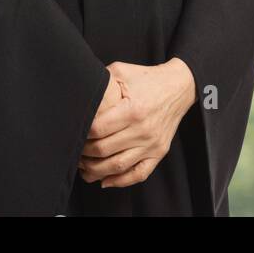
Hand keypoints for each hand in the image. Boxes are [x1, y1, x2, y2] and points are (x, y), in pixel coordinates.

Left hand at [78, 58, 195, 188]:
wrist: (178, 87)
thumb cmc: (147, 78)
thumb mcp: (121, 71)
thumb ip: (100, 81)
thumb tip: (79, 95)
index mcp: (132, 109)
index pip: (98, 129)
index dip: (83, 133)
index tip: (75, 131)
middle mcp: (143, 130)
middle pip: (105, 150)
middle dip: (85, 153)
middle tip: (75, 149)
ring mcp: (152, 144)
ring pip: (118, 166)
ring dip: (96, 170)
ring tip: (83, 167)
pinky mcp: (159, 152)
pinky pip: (138, 174)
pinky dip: (120, 181)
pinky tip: (104, 181)